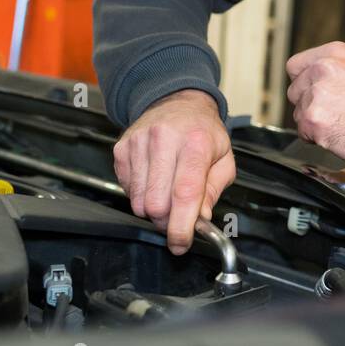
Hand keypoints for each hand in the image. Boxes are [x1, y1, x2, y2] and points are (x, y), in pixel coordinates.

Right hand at [112, 89, 234, 254]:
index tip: (181, 243)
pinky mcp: (121, 149)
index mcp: (196, 143)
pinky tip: (153, 180)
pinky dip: (140, 195)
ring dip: (153, 209)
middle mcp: (164, 140)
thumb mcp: (223, 158)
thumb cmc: (203, 132)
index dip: (181, 225)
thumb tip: (200, 219)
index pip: (185, 193)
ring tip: (167, 192)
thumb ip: (214, 191)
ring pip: (138, 201)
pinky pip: (126, 190)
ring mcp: (138, 144)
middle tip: (178, 215)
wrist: (178, 102)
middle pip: (157, 203)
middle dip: (167, 220)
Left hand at [286, 42, 344, 169]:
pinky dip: (316, 137)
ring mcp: (317, 94)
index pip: (296, 65)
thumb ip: (337, 68)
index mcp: (335, 54)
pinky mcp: (313, 118)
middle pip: (294, 90)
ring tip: (341, 123)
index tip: (312, 91)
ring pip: (298, 112)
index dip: (304, 82)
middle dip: (309, 104)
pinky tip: (338, 133)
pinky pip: (302, 131)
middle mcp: (323, 69)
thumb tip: (316, 74)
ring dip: (314, 122)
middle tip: (334, 112)